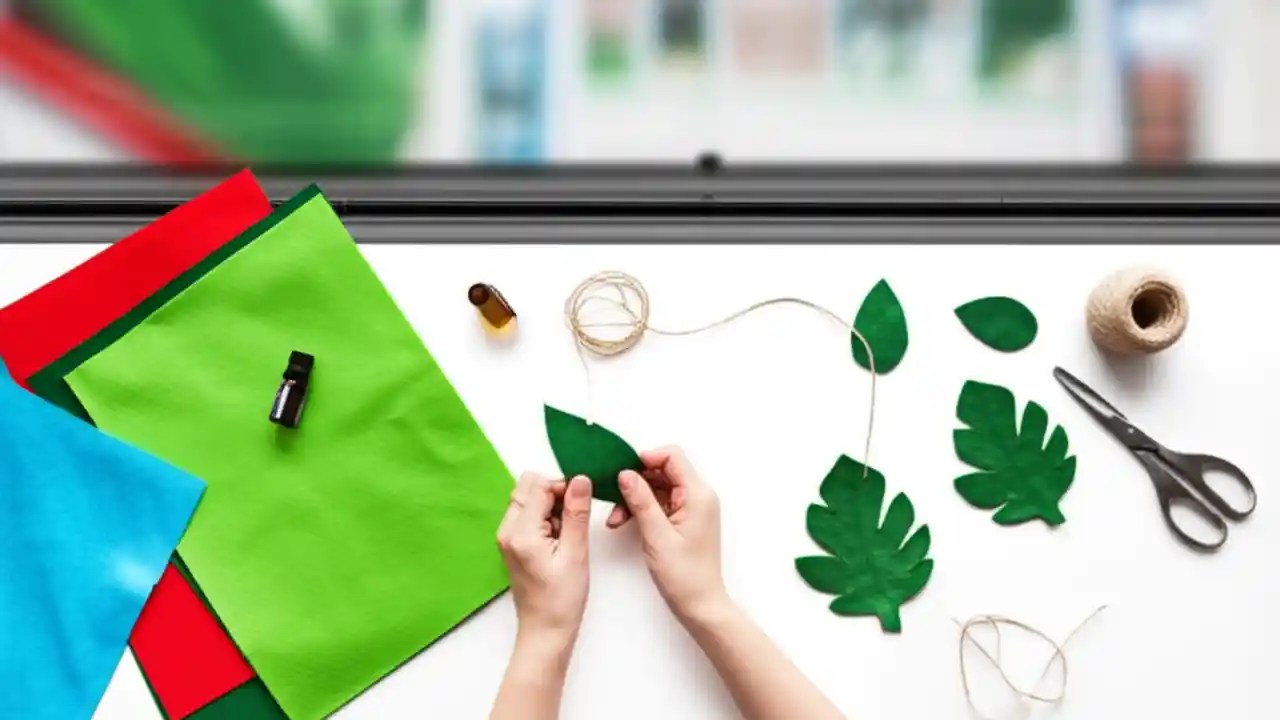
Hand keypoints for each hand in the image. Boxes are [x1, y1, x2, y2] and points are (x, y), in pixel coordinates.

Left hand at [496, 472, 592, 648]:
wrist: (545, 631)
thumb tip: (581, 479)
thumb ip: (576, 513)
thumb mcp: (576, 553)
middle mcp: (507, 531)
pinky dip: (544, 518)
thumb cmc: (561, 600)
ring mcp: (506, 537)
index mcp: (520, 533)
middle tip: (573, 518)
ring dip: (549, 506)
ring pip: (528, 499)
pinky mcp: (512, 543)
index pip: (539, 485)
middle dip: (554, 493)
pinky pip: (527, 515)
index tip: (581, 501)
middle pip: (528, 487)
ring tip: (565, 534)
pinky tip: (557, 539)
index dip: (563, 487)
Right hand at [608, 446, 727, 622]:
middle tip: (614, 498)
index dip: (646, 458)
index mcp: (698, 495)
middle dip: (636, 481)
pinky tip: (624, 522)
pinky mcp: (684, 519)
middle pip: (663, 470)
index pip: (673, 456)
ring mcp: (692, 508)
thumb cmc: (684, 575)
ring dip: (635, 498)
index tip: (623, 472)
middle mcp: (698, 496)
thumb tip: (626, 473)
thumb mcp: (657, 535)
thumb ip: (641, 501)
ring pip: (658, 487)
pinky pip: (660, 503)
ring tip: (616, 518)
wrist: (700, 604)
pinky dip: (642, 509)